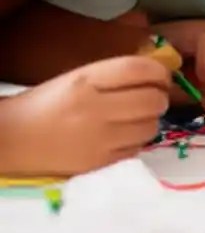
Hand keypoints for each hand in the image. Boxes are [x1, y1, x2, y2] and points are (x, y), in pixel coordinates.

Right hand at [0, 56, 169, 176]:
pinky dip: (137, 140)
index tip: (162, 74)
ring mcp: (97, 139)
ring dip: (150, 120)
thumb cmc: (48, 103)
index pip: (139, 69)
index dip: (159, 70)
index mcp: (85, 81)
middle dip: (160, 96)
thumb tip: (158, 72)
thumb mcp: (78, 77)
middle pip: (153, 100)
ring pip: (151, 127)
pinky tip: (123, 135)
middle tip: (153, 96)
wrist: (12, 138)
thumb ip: (116, 73)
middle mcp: (94, 109)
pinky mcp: (99, 163)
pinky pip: (138, 149)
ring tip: (136, 117)